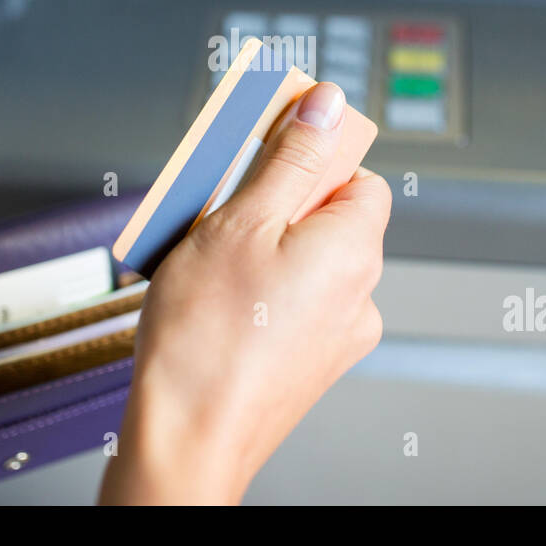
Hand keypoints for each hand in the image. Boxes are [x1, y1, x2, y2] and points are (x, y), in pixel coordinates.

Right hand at [100, 82, 390, 503]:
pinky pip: (288, 299)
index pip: (356, 174)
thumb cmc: (206, 342)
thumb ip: (290, 158)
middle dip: (267, 199)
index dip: (308, 157)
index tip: (261, 151)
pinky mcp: (307, 362)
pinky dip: (255, 286)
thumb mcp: (240, 221)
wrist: (186, 441)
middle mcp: (359, 293)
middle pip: (323, 214)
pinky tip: (210, 295)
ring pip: (300, 257)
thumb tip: (328, 104)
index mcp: (354, 249)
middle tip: (214, 203)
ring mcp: (335, 333)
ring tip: (199, 254)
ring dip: (255, 242)